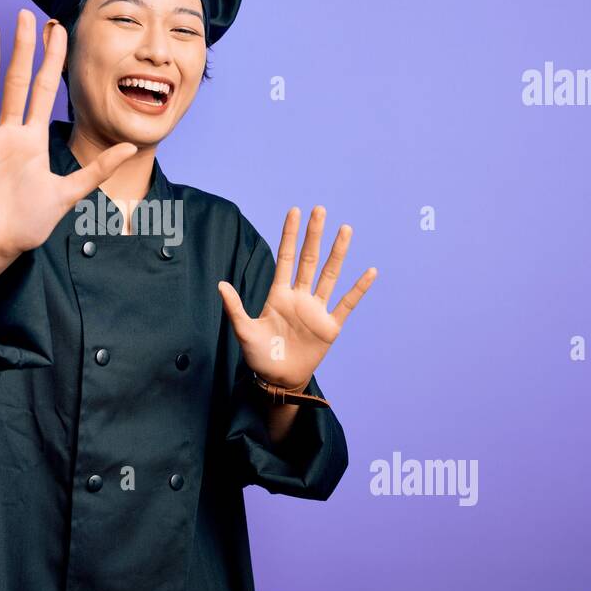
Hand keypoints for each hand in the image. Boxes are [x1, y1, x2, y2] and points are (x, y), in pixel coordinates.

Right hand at [0, 10, 137, 275]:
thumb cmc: (26, 224)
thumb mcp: (67, 194)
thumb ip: (97, 170)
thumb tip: (129, 146)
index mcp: (32, 139)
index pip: (43, 90)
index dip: (51, 61)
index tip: (58, 30)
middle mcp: (7, 134)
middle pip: (16, 82)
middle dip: (23, 50)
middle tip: (26, 15)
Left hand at [218, 206, 376, 390]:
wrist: (278, 380)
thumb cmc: (259, 356)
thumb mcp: (244, 331)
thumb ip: (235, 307)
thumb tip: (221, 284)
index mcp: (279, 295)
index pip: (285, 258)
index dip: (289, 235)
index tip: (294, 212)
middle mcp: (299, 297)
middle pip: (308, 260)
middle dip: (314, 235)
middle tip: (320, 210)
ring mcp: (316, 310)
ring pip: (329, 275)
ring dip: (337, 253)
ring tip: (345, 229)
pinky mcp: (329, 327)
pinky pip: (347, 304)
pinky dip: (358, 288)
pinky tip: (370, 271)